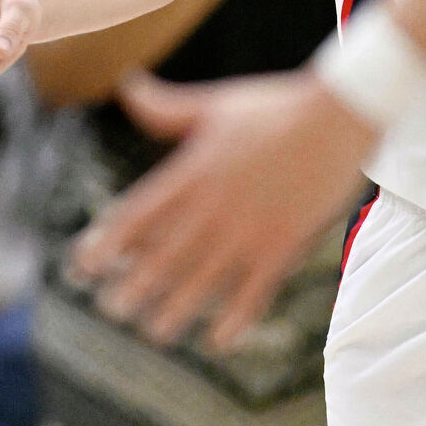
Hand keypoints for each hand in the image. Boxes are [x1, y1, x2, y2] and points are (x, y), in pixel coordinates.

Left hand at [72, 68, 377, 349]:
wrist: (341, 114)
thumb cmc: (278, 106)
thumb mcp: (218, 103)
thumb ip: (168, 108)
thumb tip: (127, 84)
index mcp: (193, 172)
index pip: (136, 216)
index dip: (106, 245)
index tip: (83, 267)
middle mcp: (214, 206)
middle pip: (161, 258)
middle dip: (133, 288)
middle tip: (115, 310)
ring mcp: (250, 228)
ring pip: (202, 282)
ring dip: (176, 311)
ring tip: (157, 331)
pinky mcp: (285, 242)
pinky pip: (255, 291)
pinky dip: (236, 319)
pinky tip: (220, 340)